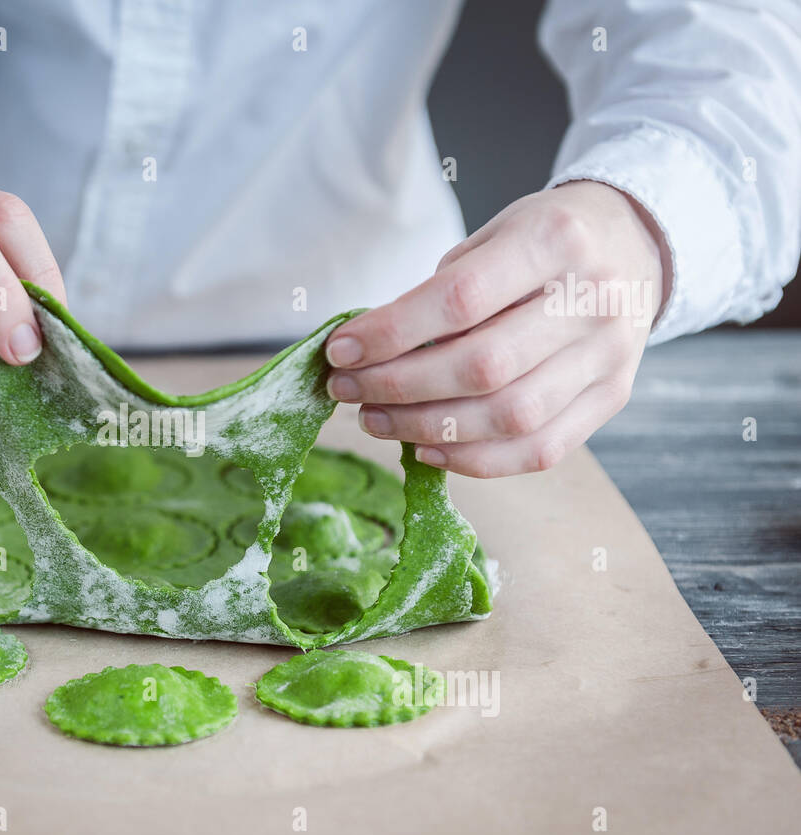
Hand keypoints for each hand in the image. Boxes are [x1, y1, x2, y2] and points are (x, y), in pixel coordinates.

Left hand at [324, 180, 669, 476]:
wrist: (634, 245)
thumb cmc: (544, 240)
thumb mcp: (494, 234)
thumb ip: (441, 290)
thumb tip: (370, 352)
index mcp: (554, 241)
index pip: (459, 300)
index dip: (390, 334)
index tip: (341, 350)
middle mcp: (592, 300)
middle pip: (481, 368)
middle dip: (397, 387)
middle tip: (347, 390)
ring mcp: (609, 356)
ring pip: (508, 417)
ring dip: (426, 428)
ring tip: (375, 420)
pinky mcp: (612, 398)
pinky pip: (538, 450)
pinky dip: (473, 459)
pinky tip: (425, 448)